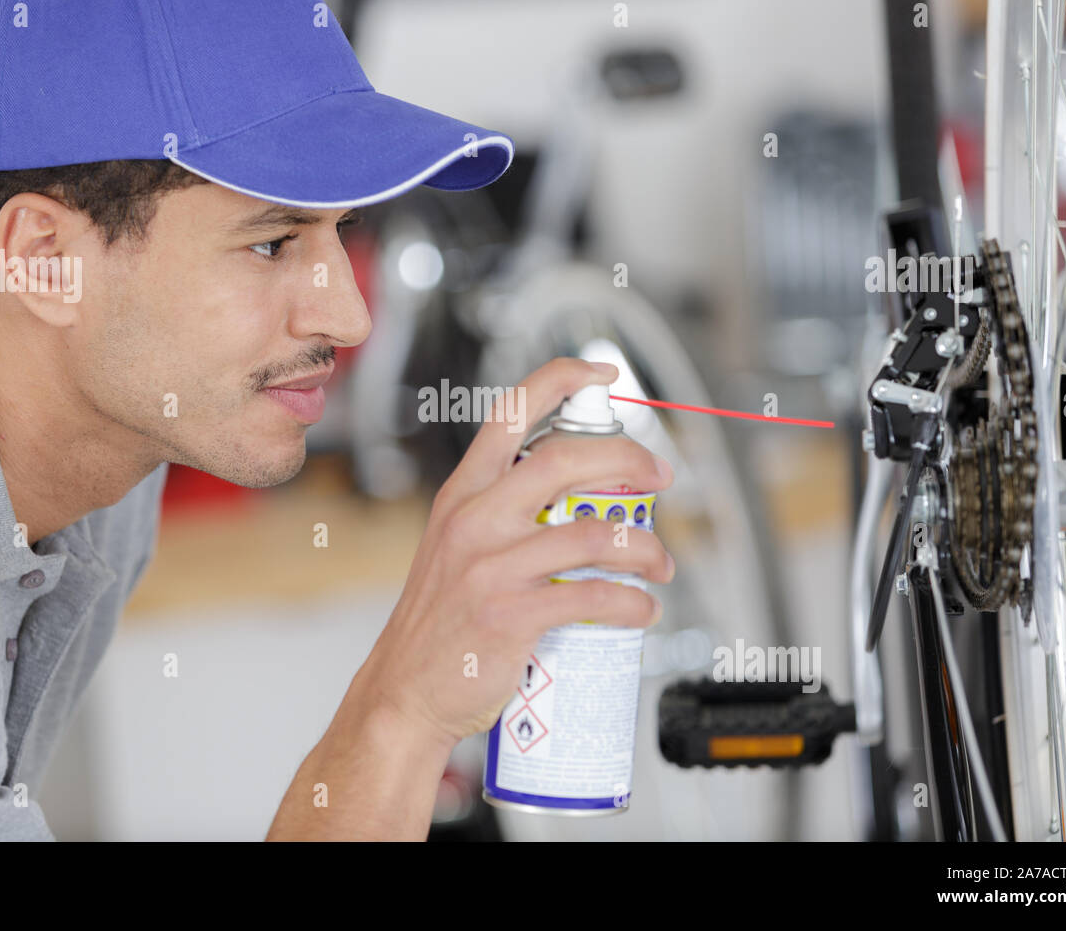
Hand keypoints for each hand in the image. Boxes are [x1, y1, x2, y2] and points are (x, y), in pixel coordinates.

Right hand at [352, 357, 675, 748]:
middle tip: (660, 478)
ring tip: (660, 563)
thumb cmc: (440, 626)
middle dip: (628, 459)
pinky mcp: (509, 614)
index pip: (509, 411)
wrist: (405, 693)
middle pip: (565, 460)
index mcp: (462, 494)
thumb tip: (573, 502)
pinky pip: (592, 597)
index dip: (560, 379)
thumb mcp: (454, 549)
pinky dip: (632, 603)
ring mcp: (490, 566)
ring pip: (591, 534)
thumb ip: (499, 517)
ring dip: (644, 547)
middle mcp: (473, 520)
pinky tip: (642, 611)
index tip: (602, 372)